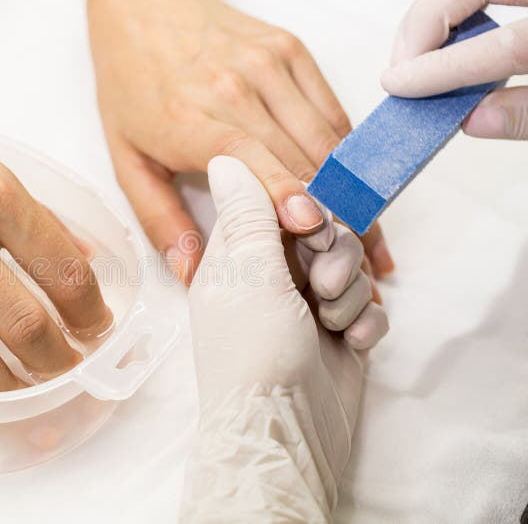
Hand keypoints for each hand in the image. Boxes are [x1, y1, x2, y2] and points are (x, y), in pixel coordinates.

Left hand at [88, 0, 393, 283]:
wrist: (144, 7)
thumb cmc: (133, 85)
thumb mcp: (127, 158)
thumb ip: (159, 219)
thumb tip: (193, 274)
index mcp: (191, 118)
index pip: (250, 158)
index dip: (285, 193)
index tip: (314, 226)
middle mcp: (236, 87)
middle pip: (300, 156)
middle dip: (331, 211)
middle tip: (350, 261)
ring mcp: (270, 65)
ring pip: (326, 136)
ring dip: (350, 189)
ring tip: (365, 236)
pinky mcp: (292, 51)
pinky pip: (331, 110)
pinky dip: (346, 153)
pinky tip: (353, 189)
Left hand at [180, 156, 387, 520]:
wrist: (282, 434)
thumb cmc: (252, 352)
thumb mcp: (247, 275)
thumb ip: (247, 215)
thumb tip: (225, 159)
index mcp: (237, 257)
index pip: (278, 205)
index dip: (303, 209)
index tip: (311, 227)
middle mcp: (271, 278)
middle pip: (323, 232)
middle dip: (333, 255)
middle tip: (322, 285)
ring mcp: (306, 307)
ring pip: (351, 266)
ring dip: (350, 292)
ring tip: (332, 322)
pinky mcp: (338, 333)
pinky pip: (369, 304)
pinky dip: (364, 322)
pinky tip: (351, 343)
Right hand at [382, 0, 527, 138]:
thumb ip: (527, 114)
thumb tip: (472, 120)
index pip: (503, 45)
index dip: (443, 68)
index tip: (400, 87)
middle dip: (421, 26)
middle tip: (399, 70)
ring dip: (431, 19)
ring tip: (413, 59)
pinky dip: (453, 12)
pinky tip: (442, 43)